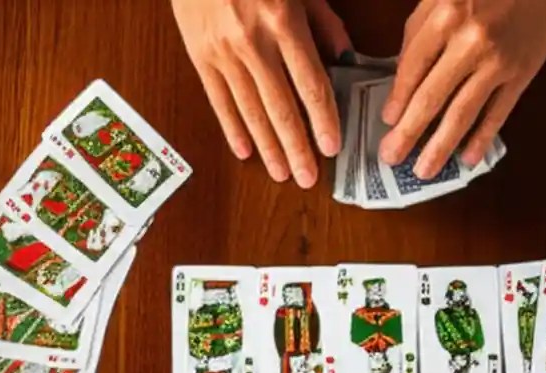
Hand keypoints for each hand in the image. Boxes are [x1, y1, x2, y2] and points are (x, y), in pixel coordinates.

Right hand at [171, 0, 351, 186]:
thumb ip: (324, 21)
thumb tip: (346, 57)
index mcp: (283, 22)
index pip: (311, 85)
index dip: (324, 121)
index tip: (333, 148)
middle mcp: (253, 43)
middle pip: (281, 108)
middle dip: (298, 148)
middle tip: (309, 178)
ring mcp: (222, 52)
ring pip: (250, 110)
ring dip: (268, 147)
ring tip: (282, 173)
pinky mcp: (199, 55)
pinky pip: (218, 100)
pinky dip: (232, 128)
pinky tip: (245, 151)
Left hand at [379, 0, 545, 178]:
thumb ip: (419, 33)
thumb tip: (402, 78)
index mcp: (446, 17)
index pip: (413, 67)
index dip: (397, 98)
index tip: (386, 122)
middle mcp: (471, 42)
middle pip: (432, 97)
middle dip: (409, 132)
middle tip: (391, 158)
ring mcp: (498, 62)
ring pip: (463, 112)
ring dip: (440, 146)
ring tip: (423, 170)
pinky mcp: (522, 75)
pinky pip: (498, 114)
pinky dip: (481, 139)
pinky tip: (467, 160)